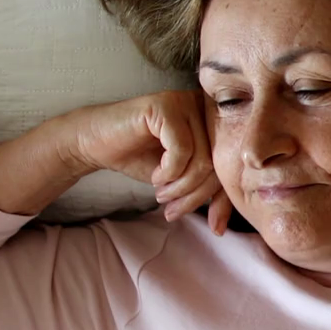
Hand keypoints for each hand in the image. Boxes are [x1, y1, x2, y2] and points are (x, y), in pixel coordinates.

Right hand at [63, 90, 232, 234]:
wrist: (97, 142)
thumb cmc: (141, 158)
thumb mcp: (182, 180)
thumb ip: (206, 192)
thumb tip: (222, 226)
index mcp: (217, 122)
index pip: (233, 166)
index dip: (224, 200)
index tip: (214, 225)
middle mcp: (205, 107)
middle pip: (219, 164)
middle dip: (196, 196)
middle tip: (172, 209)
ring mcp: (186, 103)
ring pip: (202, 160)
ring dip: (180, 188)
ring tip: (162, 193)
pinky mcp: (165, 105)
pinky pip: (182, 150)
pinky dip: (169, 172)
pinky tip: (156, 175)